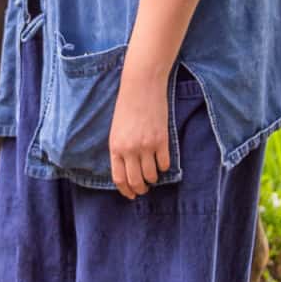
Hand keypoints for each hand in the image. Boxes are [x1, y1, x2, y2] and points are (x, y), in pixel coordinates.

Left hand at [107, 63, 171, 199]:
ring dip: (152, 179)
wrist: (141, 87)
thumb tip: (127, 169)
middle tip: (144, 189)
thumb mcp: (116, 129)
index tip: (131, 194)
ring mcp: (146, 146)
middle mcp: (130, 150)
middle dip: (140, 189)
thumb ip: (120, 149)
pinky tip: (162, 163)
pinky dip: (164, 167)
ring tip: (153, 176)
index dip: (126, 190)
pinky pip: (165, 163)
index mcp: (115, 147)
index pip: (119, 178)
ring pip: (151, 175)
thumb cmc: (127, 106)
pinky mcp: (162, 140)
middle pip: (135, 181)